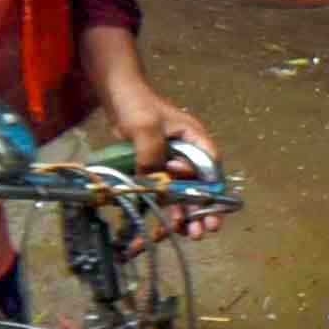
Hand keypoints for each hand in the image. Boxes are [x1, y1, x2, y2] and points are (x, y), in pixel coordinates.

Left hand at [102, 81, 223, 235]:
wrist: (116, 93)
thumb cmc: (136, 103)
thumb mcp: (146, 126)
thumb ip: (151, 154)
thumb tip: (153, 183)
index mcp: (194, 140)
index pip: (210, 168)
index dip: (212, 191)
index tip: (210, 211)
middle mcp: (187, 154)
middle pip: (199, 186)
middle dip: (202, 210)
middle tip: (201, 231)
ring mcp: (171, 163)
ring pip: (182, 194)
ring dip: (184, 215)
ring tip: (188, 235)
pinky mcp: (154, 169)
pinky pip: (161, 192)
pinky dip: (161, 208)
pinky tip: (161, 227)